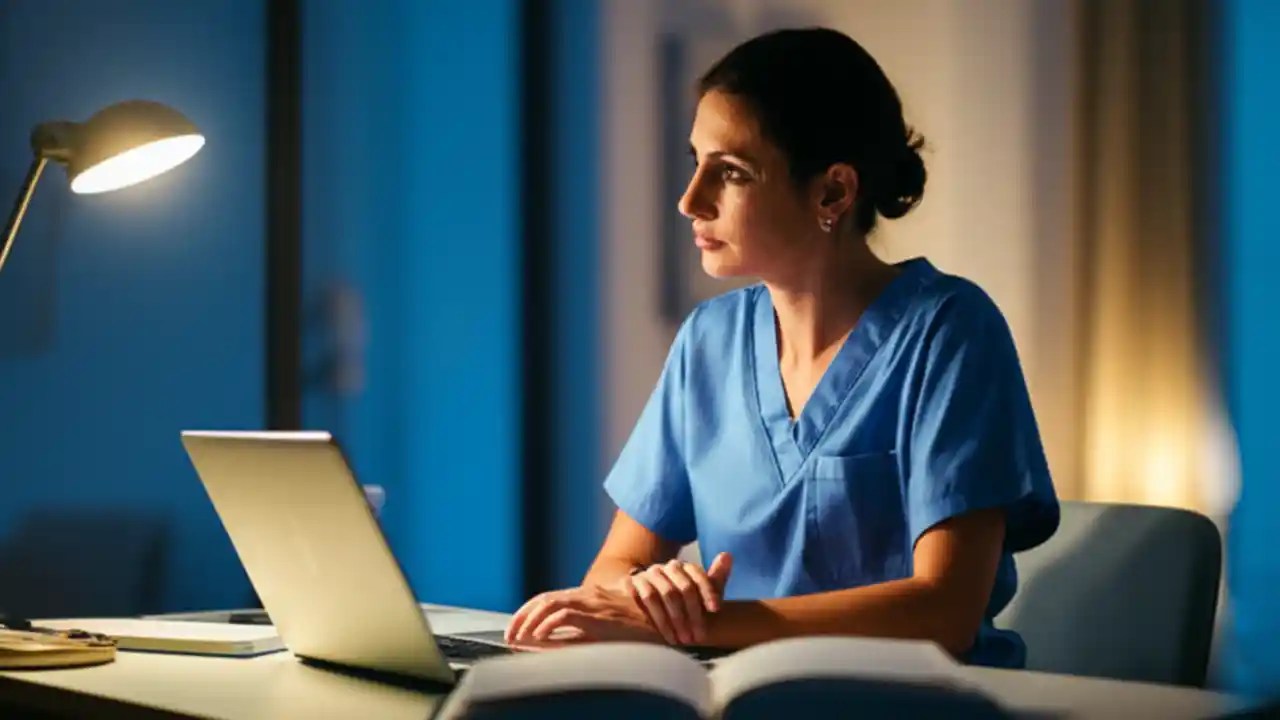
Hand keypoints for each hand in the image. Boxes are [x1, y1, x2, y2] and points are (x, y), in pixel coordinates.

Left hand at [503, 584, 663, 646]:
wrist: (669, 625)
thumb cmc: (639, 632)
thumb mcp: (603, 632)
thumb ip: (577, 636)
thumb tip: (545, 647)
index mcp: (588, 598)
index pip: (548, 598)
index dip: (527, 612)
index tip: (514, 630)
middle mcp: (588, 596)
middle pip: (545, 598)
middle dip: (522, 616)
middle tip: (509, 635)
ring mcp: (595, 604)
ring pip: (551, 602)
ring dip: (530, 621)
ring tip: (519, 638)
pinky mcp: (601, 616)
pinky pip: (566, 615)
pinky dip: (548, 625)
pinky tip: (539, 638)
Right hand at [624, 552, 731, 645]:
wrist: (640, 599)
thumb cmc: (677, 600)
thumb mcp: (698, 593)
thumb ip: (714, 579)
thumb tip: (728, 555)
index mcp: (684, 567)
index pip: (699, 576)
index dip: (708, 592)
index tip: (715, 610)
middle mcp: (667, 567)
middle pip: (684, 587)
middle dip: (693, 614)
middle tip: (698, 637)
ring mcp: (649, 574)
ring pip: (667, 594)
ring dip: (677, 620)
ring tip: (683, 640)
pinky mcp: (632, 583)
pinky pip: (647, 599)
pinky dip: (659, 619)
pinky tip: (667, 635)